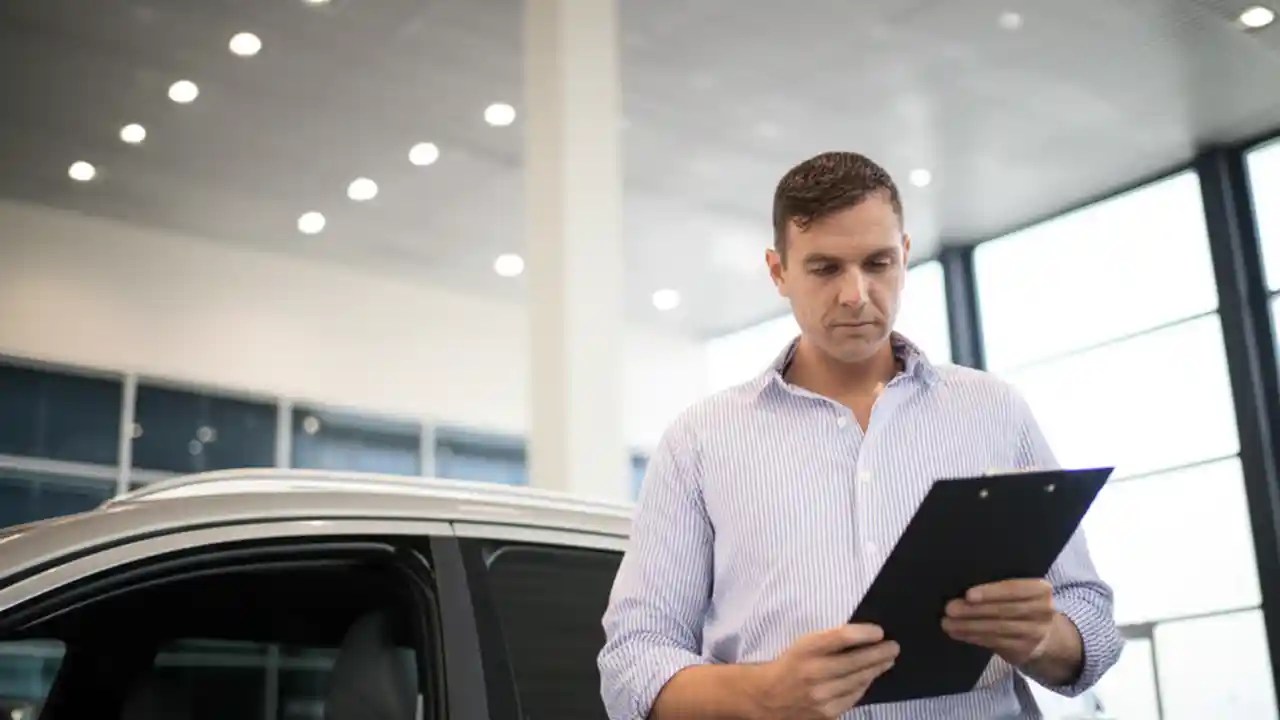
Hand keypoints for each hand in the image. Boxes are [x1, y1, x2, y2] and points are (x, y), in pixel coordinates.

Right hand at [748, 624, 898, 719]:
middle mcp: (814, 672)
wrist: (768, 698)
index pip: (842, 638)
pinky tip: (869, 678)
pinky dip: (864, 685)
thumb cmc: (791, 664)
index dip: (865, 633)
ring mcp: (822, 696)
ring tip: (887, 660)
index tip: (879, 631)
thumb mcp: (804, 644)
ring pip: (859, 680)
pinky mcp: (827, 712)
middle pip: (856, 661)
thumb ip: (830, 640)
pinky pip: (854, 696)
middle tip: (894, 647)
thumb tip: (864, 636)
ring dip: (876, 669)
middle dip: (880, 653)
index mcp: (806, 649)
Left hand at [941, 579, 1056, 666]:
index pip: (1014, 589)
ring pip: (997, 628)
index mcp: (1040, 589)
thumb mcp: (1022, 592)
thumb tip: (962, 589)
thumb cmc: (1023, 605)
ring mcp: (1035, 633)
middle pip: (1003, 610)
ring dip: (969, 626)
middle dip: (974, 610)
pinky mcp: (1024, 650)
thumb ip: (1000, 589)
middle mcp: (1042, 611)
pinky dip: (973, 637)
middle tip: (950, 609)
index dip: (991, 592)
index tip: (968, 595)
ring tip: (947, 623)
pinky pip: (995, 642)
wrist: (1047, 637)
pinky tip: (958, 633)